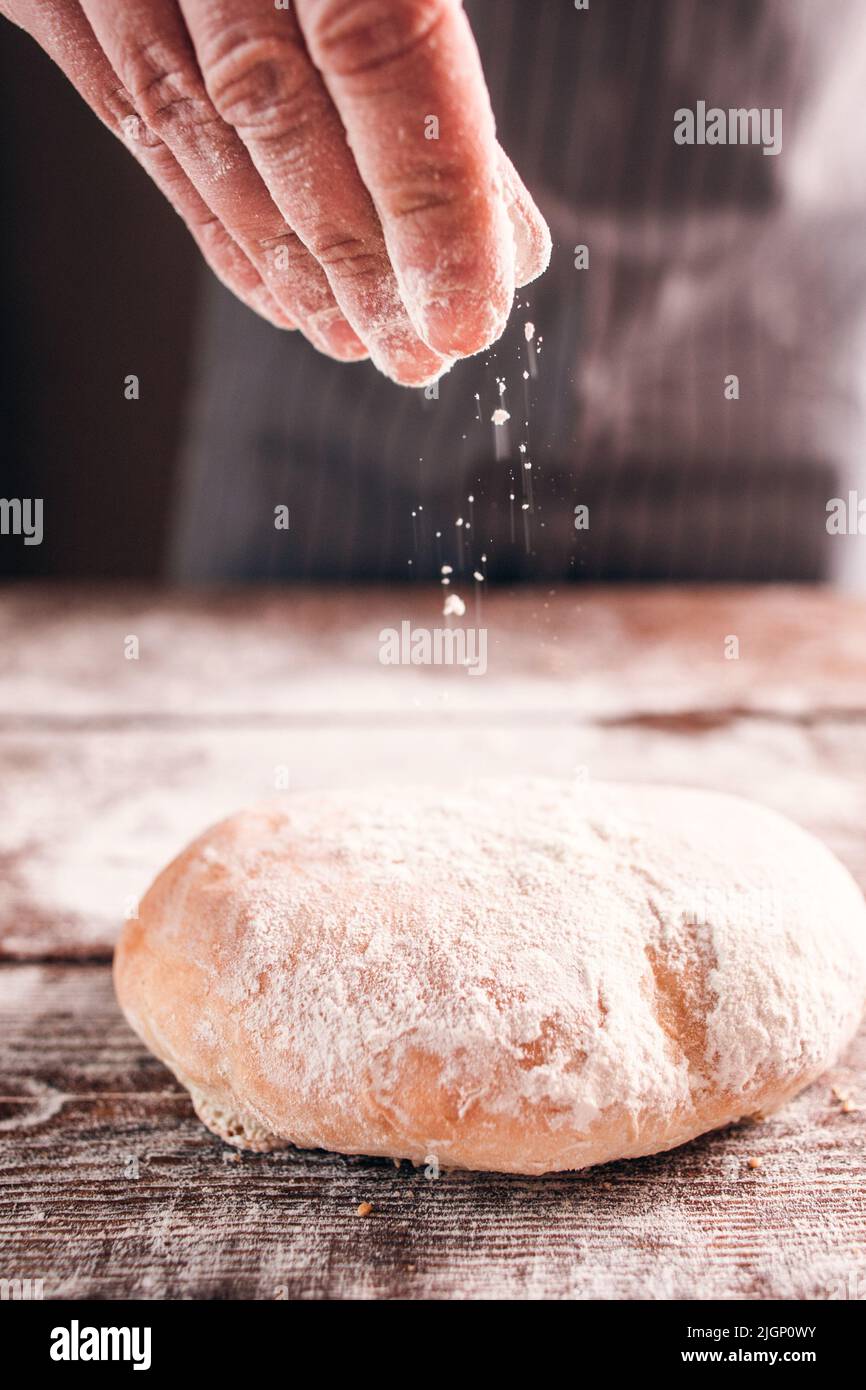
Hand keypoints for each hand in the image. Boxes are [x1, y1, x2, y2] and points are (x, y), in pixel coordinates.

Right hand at [3, 0, 549, 383]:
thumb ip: (422, 7)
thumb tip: (505, 208)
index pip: (379, 45)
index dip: (432, 196)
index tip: (477, 306)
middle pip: (284, 111)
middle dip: (365, 256)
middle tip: (429, 354)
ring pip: (198, 124)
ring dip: (287, 258)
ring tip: (358, 342)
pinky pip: (125, 105)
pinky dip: (203, 210)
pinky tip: (269, 284)